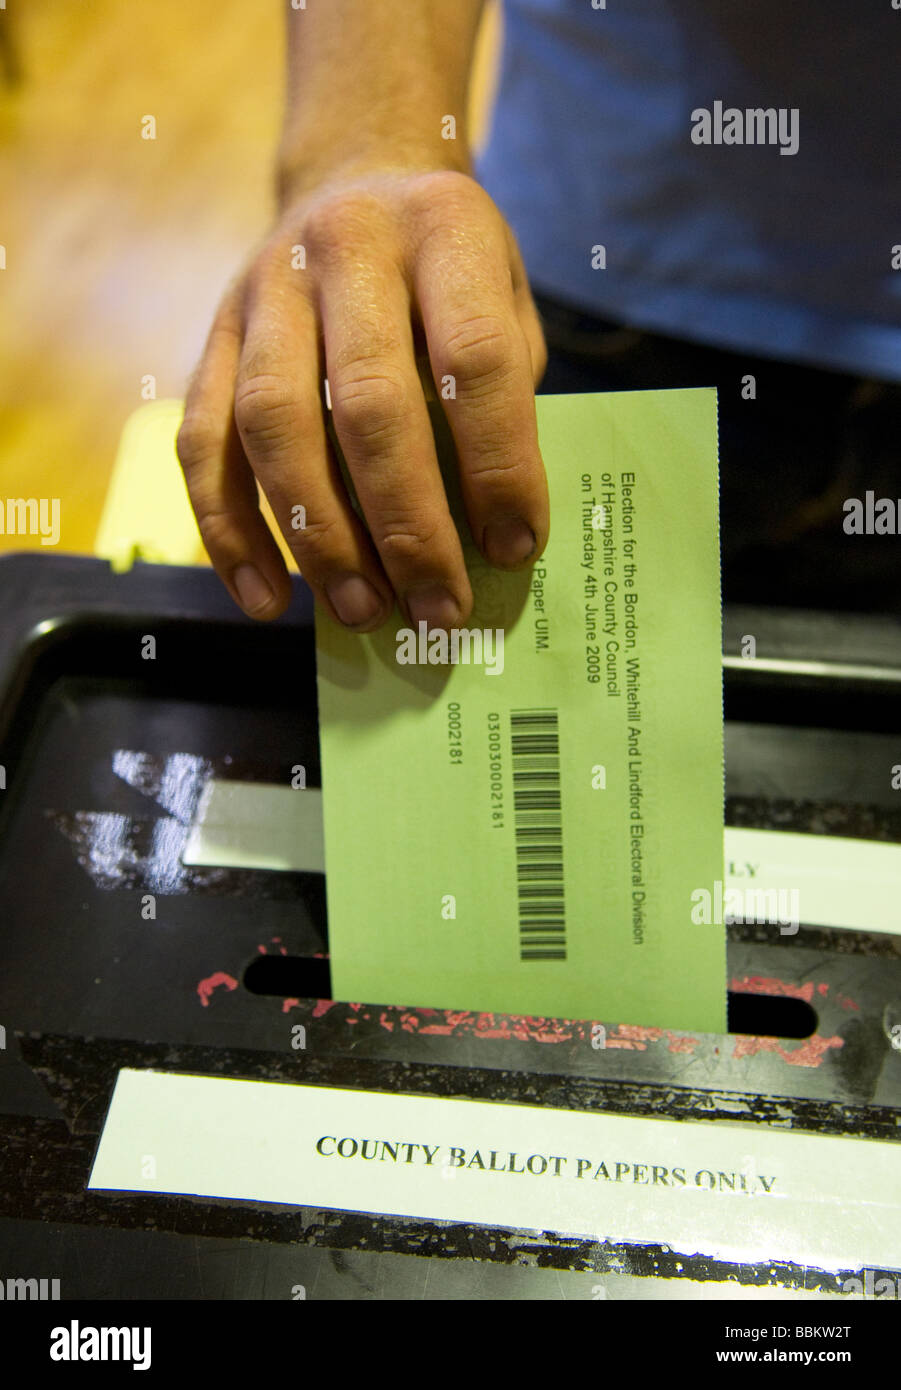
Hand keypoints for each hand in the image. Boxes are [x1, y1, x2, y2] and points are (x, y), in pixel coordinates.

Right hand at [177, 167, 548, 630]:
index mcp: (444, 228)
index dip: (500, 465)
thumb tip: (491, 540)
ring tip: (362, 611)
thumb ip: (503, 396)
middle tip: (437, 607)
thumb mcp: (507, 299)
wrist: (353, 176)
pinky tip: (266, 598)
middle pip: (370, 403)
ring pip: (273, 425)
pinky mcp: (212, 334)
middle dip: (408, 526)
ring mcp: (265, 289)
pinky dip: (229, 532)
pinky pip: (203, 443)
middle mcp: (347, 246)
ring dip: (318, 537)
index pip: (476, 358)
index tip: (517, 548)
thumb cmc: (449, 271)